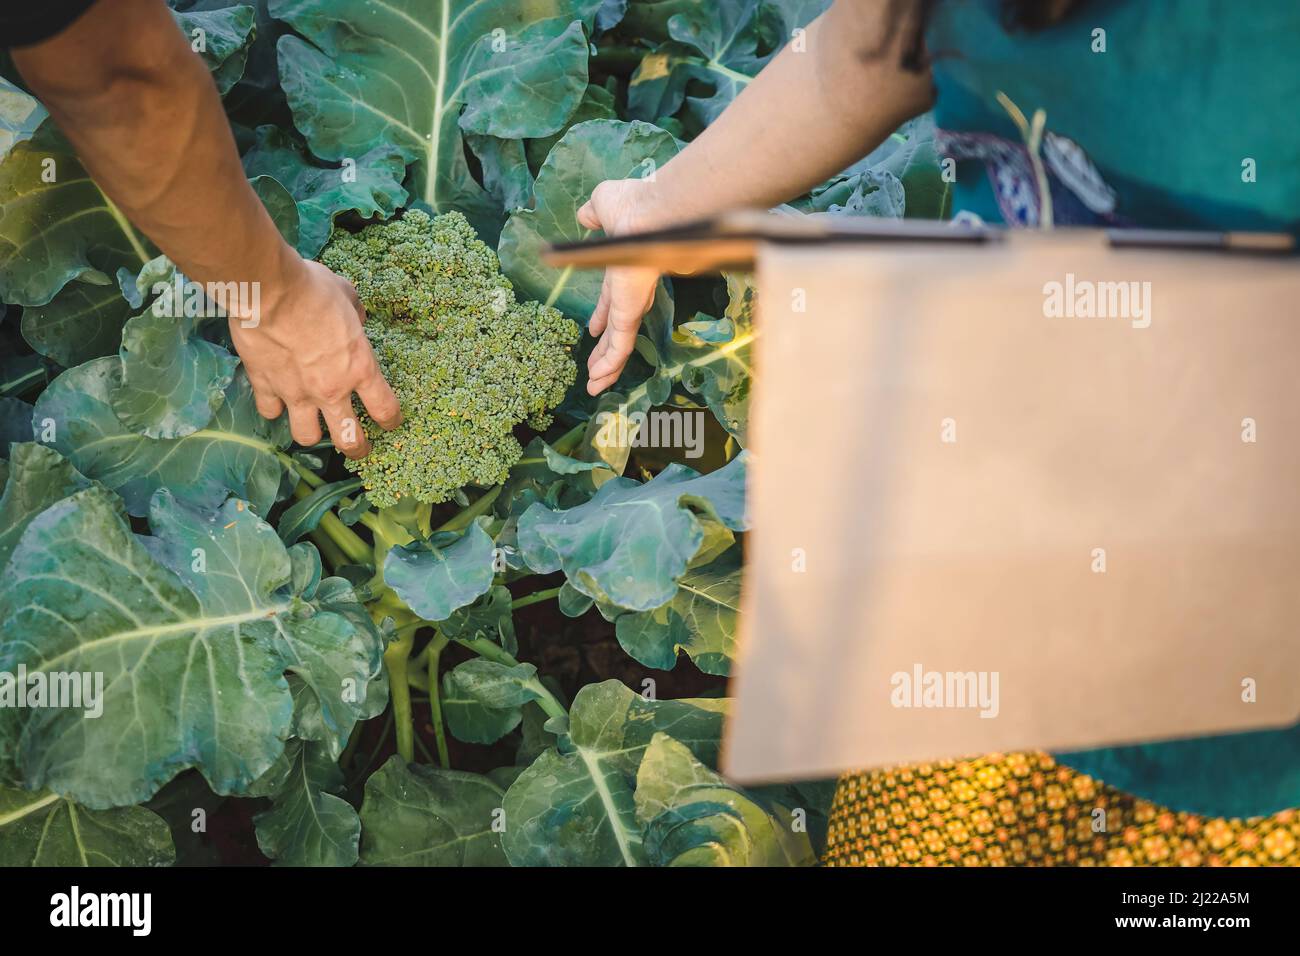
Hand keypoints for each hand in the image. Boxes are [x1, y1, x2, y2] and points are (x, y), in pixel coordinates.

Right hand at [228, 257, 401, 457]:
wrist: (268, 291)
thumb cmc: (313, 290)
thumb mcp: (347, 295)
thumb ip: (356, 312)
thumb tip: (356, 317)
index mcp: (359, 368)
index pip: (384, 409)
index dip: (391, 421)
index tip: (390, 424)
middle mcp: (330, 389)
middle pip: (349, 439)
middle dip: (358, 449)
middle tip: (360, 448)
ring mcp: (296, 393)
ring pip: (307, 436)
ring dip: (313, 434)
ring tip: (314, 427)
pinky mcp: (265, 387)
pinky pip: (270, 412)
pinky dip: (273, 409)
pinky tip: (276, 402)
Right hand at [577, 179, 662, 394]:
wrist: (653, 210)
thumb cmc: (634, 203)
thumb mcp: (604, 204)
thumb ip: (594, 213)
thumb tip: (585, 216)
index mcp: (624, 268)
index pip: (613, 299)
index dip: (604, 315)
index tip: (594, 329)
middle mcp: (630, 290)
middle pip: (618, 328)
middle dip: (606, 349)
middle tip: (596, 368)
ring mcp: (633, 303)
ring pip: (619, 344)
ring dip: (606, 367)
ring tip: (594, 388)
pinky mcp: (631, 312)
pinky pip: (619, 346)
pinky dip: (609, 365)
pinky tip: (597, 382)